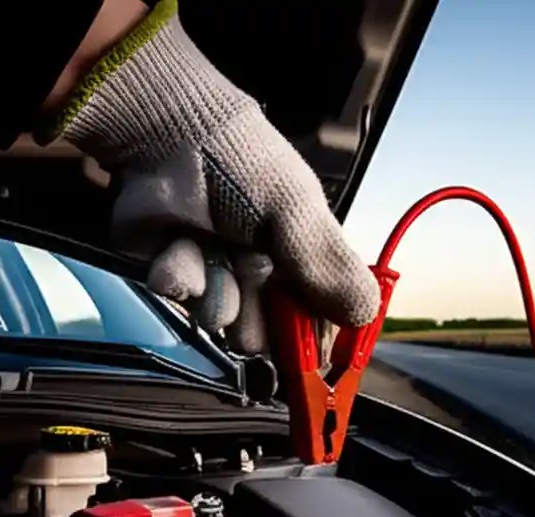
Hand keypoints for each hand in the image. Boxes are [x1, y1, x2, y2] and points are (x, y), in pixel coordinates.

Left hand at [42, 0, 378, 354]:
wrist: (169, 133)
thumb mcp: (299, 212)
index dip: (314, 342)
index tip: (313, 366)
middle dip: (260, 319)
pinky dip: (181, 273)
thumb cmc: (242, 159)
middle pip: (267, 333)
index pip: (316, 317)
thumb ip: (330, 268)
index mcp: (298, 253)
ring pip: (221, 319)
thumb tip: (365, 315)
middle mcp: (259, 267)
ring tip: (214, 250)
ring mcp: (215, 269)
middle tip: (258, 289)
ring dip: (218, 290)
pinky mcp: (173, 270)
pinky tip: (180, 244)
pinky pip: (179, 297)